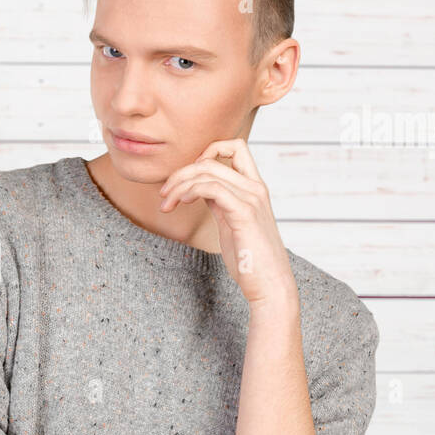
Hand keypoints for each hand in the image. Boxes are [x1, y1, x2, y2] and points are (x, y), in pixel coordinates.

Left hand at [158, 139, 297, 308]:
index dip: (207, 152)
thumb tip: (200, 189)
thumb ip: (220, 203)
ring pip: (208, 171)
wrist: (270, 285)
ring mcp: (252, 199)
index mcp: (254, 188)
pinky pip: (212, 187)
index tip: (186, 176)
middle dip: (181, 173)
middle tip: (164, 194)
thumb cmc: (249, 259)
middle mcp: (255, 188)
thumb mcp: (231, 223)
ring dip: (179, 184)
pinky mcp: (244, 213)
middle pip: (211, 160)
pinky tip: (180, 203)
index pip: (235, 148)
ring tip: (166, 203)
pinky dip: (190, 190)